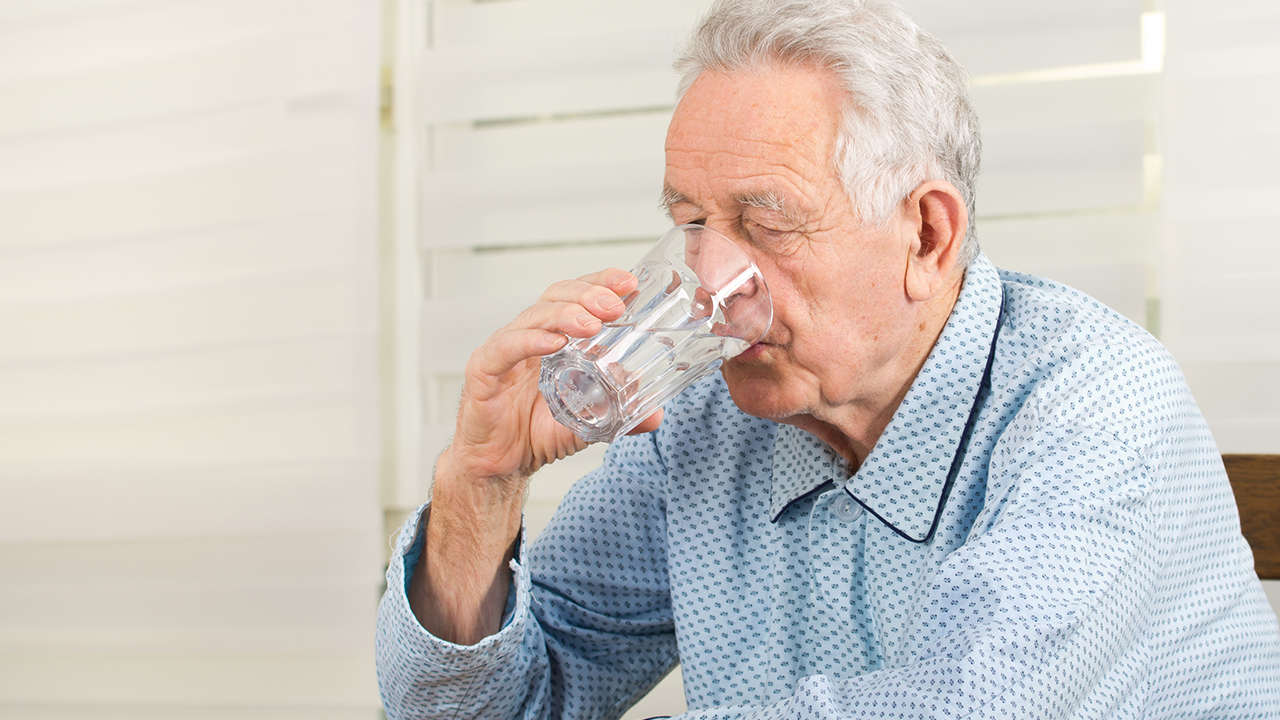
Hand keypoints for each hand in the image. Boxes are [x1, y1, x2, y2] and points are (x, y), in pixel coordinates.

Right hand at [444, 267, 663, 486]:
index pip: (577, 296)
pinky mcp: (483, 370)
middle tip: (614, 305)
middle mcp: (530, 336)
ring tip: (591, 324)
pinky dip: (530, 341)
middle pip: (556, 296)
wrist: (501, 466)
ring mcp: (505, 350)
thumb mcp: (588, 421)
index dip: (601, 283)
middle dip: (587, 294)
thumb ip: (620, 414)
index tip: (629, 283)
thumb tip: (655, 415)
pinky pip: (506, 348)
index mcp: (555, 337)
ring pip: (533, 317)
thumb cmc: (536, 433)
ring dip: (564, 315)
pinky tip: (553, 344)